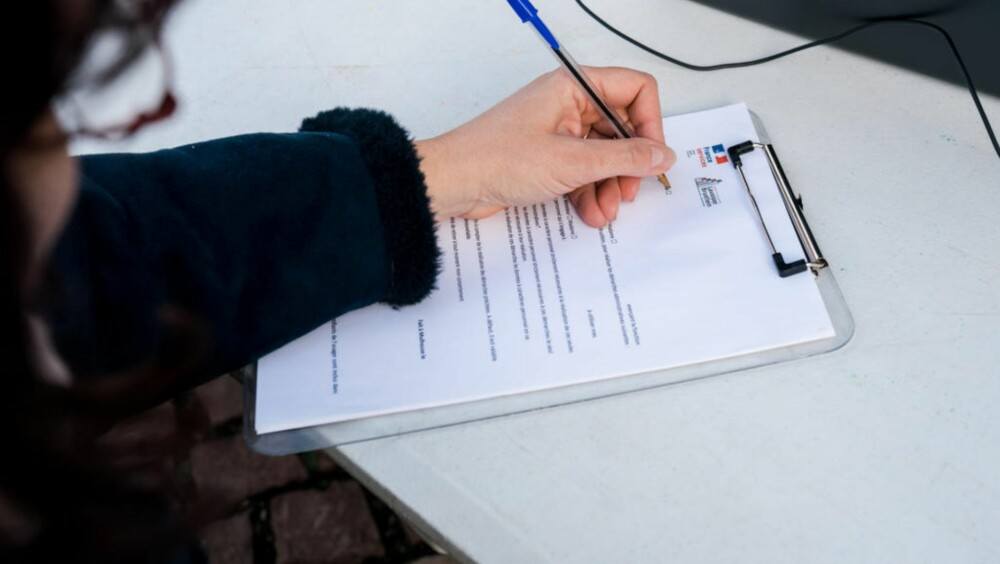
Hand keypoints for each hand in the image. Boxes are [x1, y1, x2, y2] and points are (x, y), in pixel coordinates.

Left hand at [416, 67, 675, 227]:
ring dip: (609, 186)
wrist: (452, 184)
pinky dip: (590, 193)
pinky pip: (582, 173)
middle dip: (627, 166)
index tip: (651, 157)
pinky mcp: (547, 159)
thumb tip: (662, 155)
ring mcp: (557, 133)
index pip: (634, 90)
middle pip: (620, 129)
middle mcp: (567, 105)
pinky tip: (590, 214)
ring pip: (603, 156)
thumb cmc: (497, 159)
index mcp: (573, 87)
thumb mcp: (572, 161)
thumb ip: (624, 158)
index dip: (650, 123)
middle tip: (629, 193)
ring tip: (606, 212)